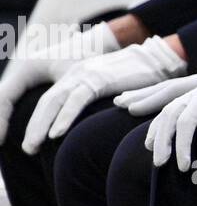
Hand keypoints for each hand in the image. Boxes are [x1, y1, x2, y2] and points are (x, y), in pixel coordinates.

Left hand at [23, 37, 183, 152]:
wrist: (159, 57)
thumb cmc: (139, 74)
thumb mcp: (111, 85)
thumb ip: (98, 99)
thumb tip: (98, 117)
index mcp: (78, 74)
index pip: (51, 100)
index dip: (39, 120)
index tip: (33, 140)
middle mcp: (77, 72)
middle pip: (47, 102)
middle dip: (34, 126)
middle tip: (27, 148)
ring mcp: (86, 74)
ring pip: (54, 101)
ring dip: (41, 125)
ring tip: (33, 146)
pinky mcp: (99, 79)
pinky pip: (76, 100)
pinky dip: (64, 117)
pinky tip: (56, 133)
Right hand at [145, 54, 196, 168]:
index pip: (187, 119)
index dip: (182, 144)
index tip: (183, 165)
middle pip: (171, 112)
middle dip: (162, 138)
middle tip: (159, 163)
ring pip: (170, 108)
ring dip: (157, 128)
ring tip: (149, 148)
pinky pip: (177, 107)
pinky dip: (165, 120)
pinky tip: (161, 133)